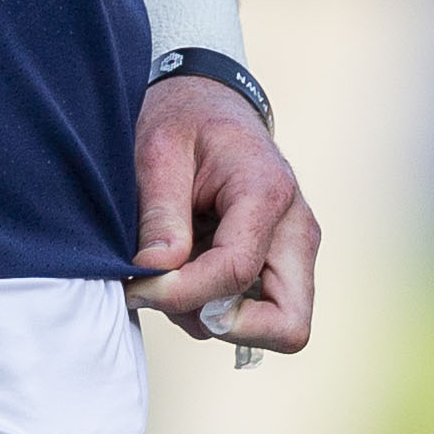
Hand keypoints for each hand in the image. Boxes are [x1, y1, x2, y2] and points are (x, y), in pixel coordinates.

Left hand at [125, 73, 316, 351]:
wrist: (210, 107)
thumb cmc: (185, 123)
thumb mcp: (158, 152)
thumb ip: (160, 214)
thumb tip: (156, 272)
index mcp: (268, 192)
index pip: (235, 273)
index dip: (180, 293)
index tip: (137, 285)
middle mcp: (295, 229)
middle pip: (288, 323)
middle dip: (222, 325)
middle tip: (171, 295)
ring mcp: (294, 251)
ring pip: (269, 326)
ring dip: (208, 314)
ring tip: (170, 266)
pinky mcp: (280, 265)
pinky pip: (255, 313)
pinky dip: (213, 308)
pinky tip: (186, 266)